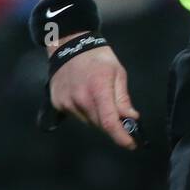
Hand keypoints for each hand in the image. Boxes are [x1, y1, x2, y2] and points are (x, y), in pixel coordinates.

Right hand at [47, 34, 140, 149]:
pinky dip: (85, 112)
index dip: (121, 137)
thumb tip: (131, 118)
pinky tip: (85, 96)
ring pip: (88, 121)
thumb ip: (123, 98)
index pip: (109, 121)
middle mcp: (80, 98)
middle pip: (99, 124)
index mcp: (98, 88)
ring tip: (99, 97)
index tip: (131, 144)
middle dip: (112, 124)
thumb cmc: (98, 58)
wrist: (69, 45)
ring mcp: (66, 102)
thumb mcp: (118, 73)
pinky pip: (76, 116)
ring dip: (98, 117)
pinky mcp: (58, 103)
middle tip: (121, 116)